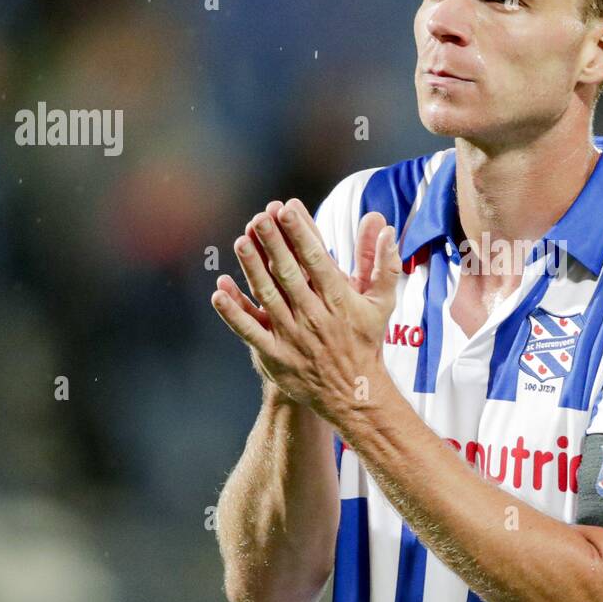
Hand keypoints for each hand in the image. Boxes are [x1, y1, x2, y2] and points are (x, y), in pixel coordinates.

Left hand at [211, 199, 401, 419]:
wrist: (354, 392)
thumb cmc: (366, 341)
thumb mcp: (382, 302)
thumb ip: (384, 262)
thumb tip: (384, 226)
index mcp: (340, 300)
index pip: (317, 260)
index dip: (301, 233)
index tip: (287, 209)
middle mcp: (315, 316)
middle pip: (290, 274)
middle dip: (273, 244)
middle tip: (258, 218)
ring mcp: (293, 336)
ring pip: (268, 297)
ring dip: (252, 269)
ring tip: (240, 242)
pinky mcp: (276, 355)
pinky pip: (250, 331)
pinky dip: (234, 313)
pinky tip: (219, 293)